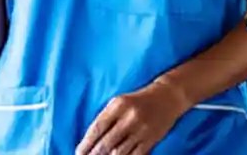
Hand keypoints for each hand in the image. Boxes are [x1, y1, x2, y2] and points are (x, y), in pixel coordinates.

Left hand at [75, 78, 191, 154]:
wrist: (168, 97)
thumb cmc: (138, 100)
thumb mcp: (120, 102)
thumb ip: (106, 118)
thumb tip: (90, 140)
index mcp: (118, 105)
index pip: (98, 127)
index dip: (86, 143)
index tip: (78, 152)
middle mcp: (129, 117)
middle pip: (106, 143)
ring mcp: (141, 130)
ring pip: (119, 152)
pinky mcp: (151, 139)